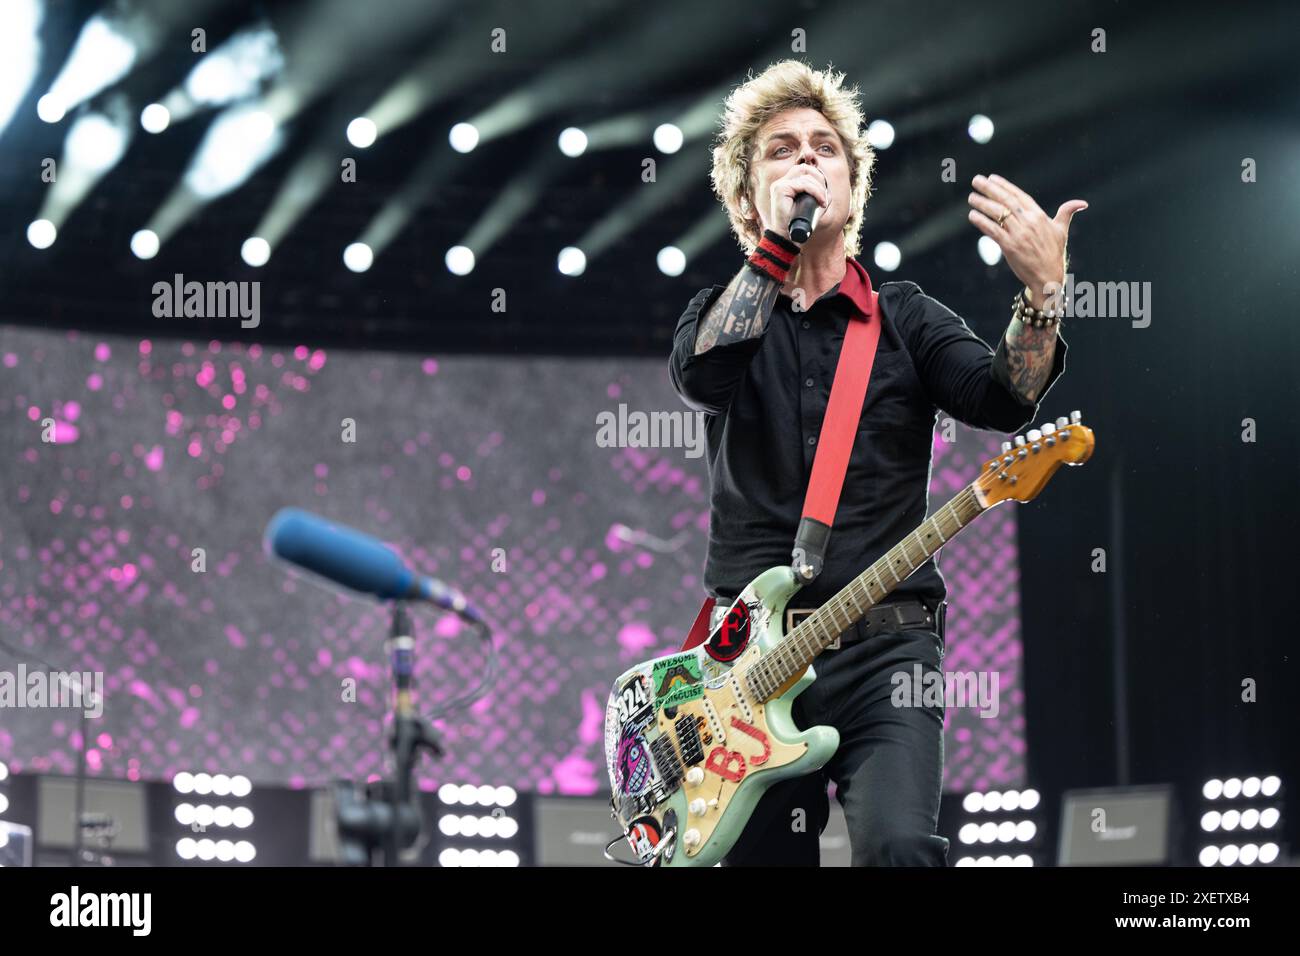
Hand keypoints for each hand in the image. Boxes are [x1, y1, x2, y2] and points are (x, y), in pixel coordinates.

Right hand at [770, 162, 830, 239]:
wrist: (786, 238)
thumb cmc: (798, 225)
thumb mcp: (811, 208)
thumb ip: (818, 197)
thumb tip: (828, 189)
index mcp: (786, 184)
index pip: (803, 170)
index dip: (817, 176)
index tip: (824, 192)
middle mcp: (781, 182)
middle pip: (804, 168)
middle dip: (819, 179)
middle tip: (825, 195)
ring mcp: (779, 185)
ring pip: (804, 175)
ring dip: (818, 187)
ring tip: (823, 201)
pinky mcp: (780, 189)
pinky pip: (803, 184)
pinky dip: (815, 191)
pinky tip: (820, 202)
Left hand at [968, 174, 1086, 304]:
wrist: (1048, 277)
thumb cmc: (1054, 254)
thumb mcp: (1062, 231)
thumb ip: (1066, 214)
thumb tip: (1082, 203)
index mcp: (1040, 216)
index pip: (1019, 196)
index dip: (1005, 186)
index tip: (992, 178)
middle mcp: (1029, 222)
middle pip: (1006, 201)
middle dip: (990, 189)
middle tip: (976, 180)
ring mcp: (1019, 234)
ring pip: (998, 214)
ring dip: (983, 204)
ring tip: (971, 197)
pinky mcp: (1010, 247)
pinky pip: (993, 231)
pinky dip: (982, 222)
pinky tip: (973, 215)